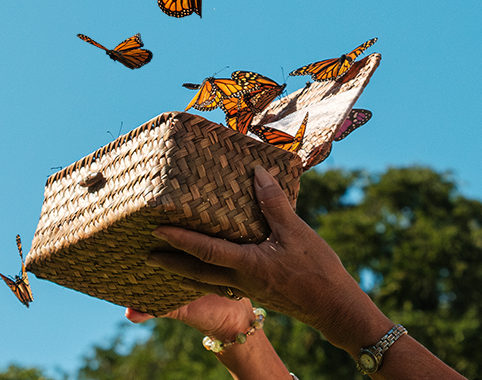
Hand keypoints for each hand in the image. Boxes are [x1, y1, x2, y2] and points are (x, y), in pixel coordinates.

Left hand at [145, 166, 382, 345]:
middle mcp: (241, 280)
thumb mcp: (297, 232)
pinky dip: (207, 272)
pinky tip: (209, 265)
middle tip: (148, 253)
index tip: (158, 231)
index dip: (181, 240)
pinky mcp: (258, 290)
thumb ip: (273, 204)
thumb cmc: (317, 271)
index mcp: (248, 265)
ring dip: (185, 269)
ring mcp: (249, 288)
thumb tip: (255, 174)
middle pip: (197, 272)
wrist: (333, 308)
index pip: (206, 252)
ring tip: (168, 259)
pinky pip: (223, 280)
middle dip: (171, 262)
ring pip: (208, 279)